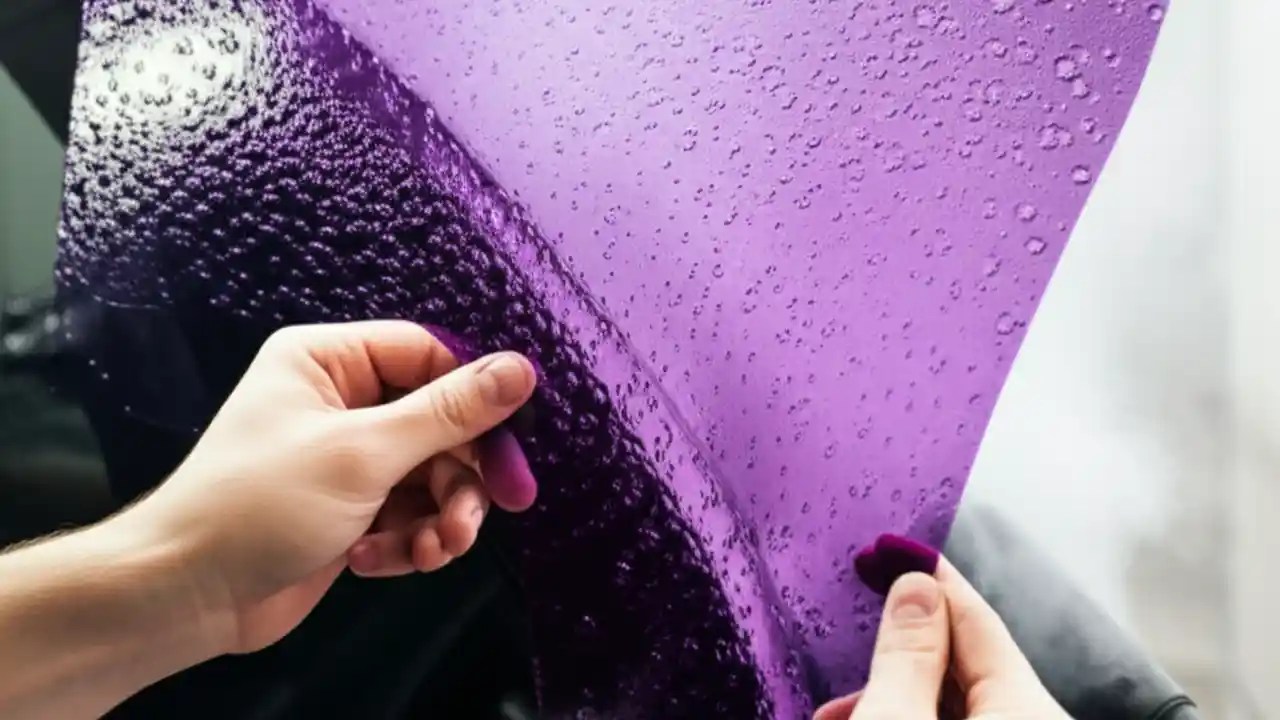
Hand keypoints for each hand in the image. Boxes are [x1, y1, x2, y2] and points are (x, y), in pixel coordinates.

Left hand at [130, 320, 536, 654]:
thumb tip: (522, 368)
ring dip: (439, 517)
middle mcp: (339, 400)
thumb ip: (449, 413)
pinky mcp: (349, 508)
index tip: (513, 445)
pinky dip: (406, 540)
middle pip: (437, 424)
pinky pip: (406, 512)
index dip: (475, 398)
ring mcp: (345, 457)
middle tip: (476, 519)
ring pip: (429, 476)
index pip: (428, 356)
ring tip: (434, 551)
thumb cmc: (261, 504)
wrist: (186, 596)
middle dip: (458, 478)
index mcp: (328, 360)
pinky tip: (381, 561)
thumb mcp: (363, 453)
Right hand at [815, 558, 1069, 719]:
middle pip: (966, 667)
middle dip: (899, 653)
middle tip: (848, 634)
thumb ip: (906, 654)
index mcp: (1031, 712)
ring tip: (838, 710)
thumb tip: (917, 588)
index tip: (888, 548)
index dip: (929, 577)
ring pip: (955, 707)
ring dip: (895, 697)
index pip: (977, 618)